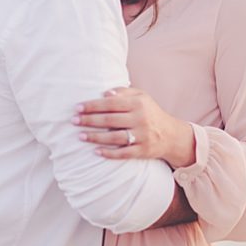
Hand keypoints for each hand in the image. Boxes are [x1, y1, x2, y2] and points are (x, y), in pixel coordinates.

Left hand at [74, 86, 195, 167]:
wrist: (171, 134)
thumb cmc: (150, 113)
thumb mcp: (142, 98)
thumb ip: (125, 93)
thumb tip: (105, 92)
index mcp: (138, 104)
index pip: (111, 103)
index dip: (93, 105)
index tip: (77, 107)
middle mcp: (140, 119)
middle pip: (109, 119)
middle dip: (89, 120)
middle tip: (73, 121)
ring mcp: (142, 136)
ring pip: (114, 137)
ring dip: (95, 137)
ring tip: (80, 136)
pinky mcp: (142, 150)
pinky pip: (123, 153)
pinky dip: (109, 153)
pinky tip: (95, 151)